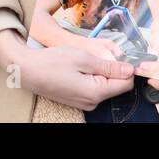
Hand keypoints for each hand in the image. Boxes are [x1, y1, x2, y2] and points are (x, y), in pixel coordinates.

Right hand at [0, 31, 135, 111]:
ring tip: (85, 61)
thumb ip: (109, 66)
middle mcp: (93, 102)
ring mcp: (85, 103)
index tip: (119, 55)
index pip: (126, 83)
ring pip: (105, 87)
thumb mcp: (83, 58)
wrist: (28, 70)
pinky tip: (79, 68)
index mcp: (96, 92)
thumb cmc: (52, 62)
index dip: (126, 68)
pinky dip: (92, 78)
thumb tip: (131, 69)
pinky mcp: (78, 100)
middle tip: (97, 55)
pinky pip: (94, 89)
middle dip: (113, 70)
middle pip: (116, 86)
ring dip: (102, 73)